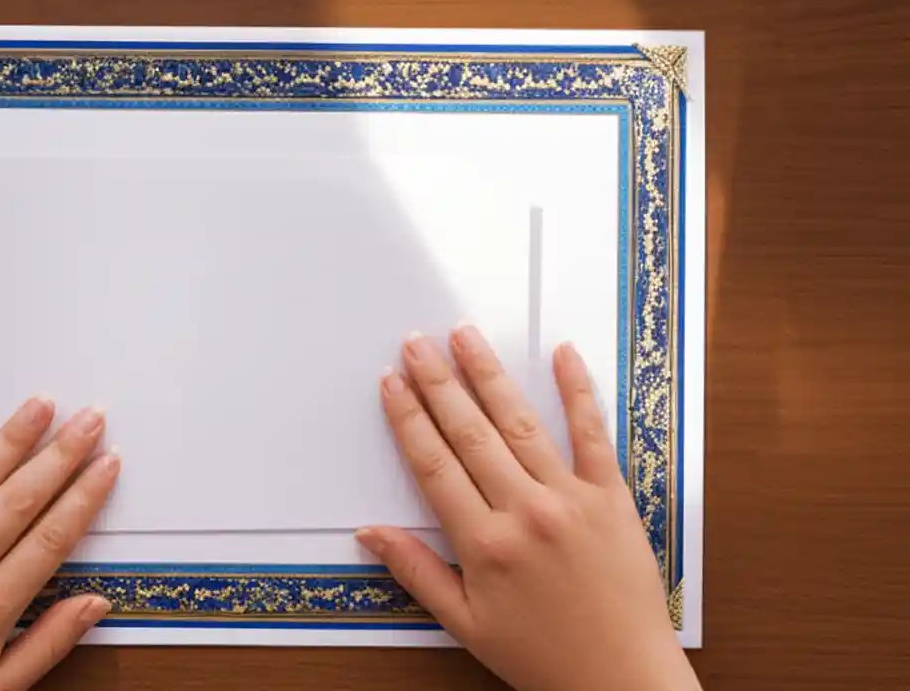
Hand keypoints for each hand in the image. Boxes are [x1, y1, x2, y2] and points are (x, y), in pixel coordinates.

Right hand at [357, 326, 697, 690]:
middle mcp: (525, 512)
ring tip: (465, 337)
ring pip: (520, 423)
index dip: (409, 418)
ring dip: (489, 375)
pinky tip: (564, 355)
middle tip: (417, 342)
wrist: (623, 680)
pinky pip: (593, 435)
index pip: (434, 464)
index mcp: (484, 544)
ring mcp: (571, 499)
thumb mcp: (466, 624)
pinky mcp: (612, 498)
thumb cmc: (544, 657)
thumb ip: (417, 572)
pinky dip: (578, 391)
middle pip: (470, 433)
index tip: (392, 383)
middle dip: (438, 382)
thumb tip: (370, 534)